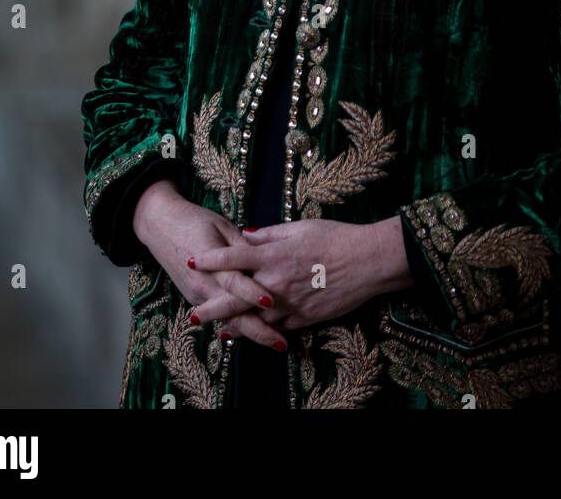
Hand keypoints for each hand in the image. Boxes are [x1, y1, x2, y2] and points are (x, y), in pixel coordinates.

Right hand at [132, 181, 286, 349]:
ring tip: (276, 343)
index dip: (252, 292)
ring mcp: (198, 295)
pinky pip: (220, 315)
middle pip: (232, 313)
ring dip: (251, 333)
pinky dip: (238, 325)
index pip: (234, 282)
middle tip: (282, 345)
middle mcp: (203, 285)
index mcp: (210, 263)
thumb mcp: (222, 226)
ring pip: (227, 320)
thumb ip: (243, 247)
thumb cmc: (195, 221)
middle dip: (258, 330)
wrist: (160, 226)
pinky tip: (258, 334)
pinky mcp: (195, 299)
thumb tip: (266, 260)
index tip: (271, 302)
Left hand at [188, 216, 413, 337]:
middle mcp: (275, 283)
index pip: (232, 258)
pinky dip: (264, 331)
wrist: (367, 262)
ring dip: (234, 326)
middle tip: (192, 316)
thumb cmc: (335, 237)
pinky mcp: (303, 319)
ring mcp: (288, 305)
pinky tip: (255, 333)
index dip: (210, 259)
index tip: (193, 261)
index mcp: (272, 256)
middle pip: (235, 298)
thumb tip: (247, 235)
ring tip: (218, 331)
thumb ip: (270, 235)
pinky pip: (278, 327)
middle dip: (211, 308)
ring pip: (254, 320)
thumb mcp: (300, 227)